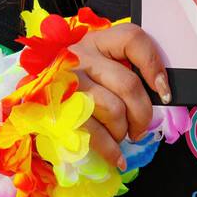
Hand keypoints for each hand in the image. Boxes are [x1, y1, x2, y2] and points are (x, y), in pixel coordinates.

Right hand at [71, 24, 169, 171]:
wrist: (33, 99)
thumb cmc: (77, 83)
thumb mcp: (99, 65)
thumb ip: (124, 71)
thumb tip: (159, 94)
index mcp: (97, 41)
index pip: (132, 40)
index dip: (153, 64)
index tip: (163, 89)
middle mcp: (81, 57)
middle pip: (128, 84)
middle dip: (142, 113)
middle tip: (141, 127)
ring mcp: (68, 83)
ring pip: (113, 109)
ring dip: (123, 130)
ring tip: (121, 135)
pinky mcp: (59, 110)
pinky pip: (95, 133)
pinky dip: (111, 150)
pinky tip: (117, 157)